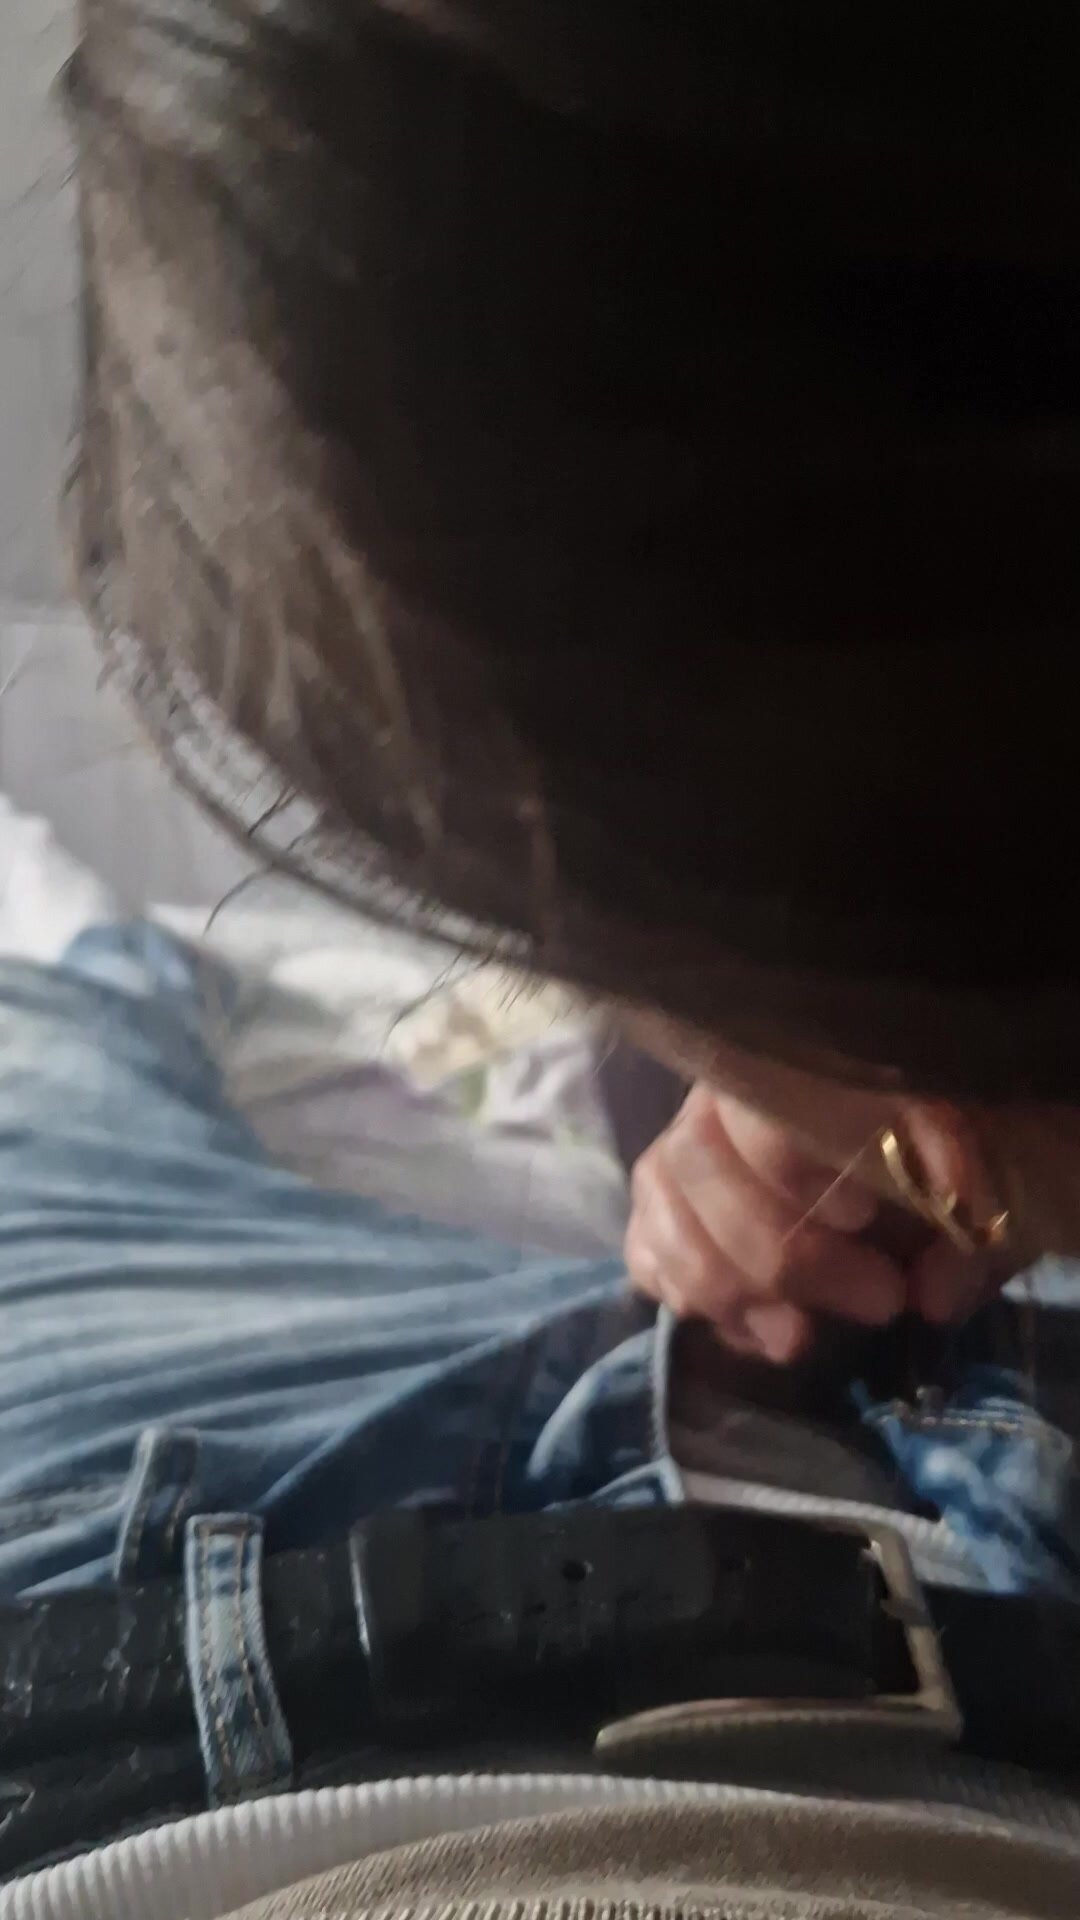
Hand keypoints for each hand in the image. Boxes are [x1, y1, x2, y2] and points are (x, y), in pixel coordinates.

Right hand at [625, 1083, 996, 1361]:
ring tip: (801, 1339)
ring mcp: (677, 1154)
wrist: (895, 1176)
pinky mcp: (659, 1209)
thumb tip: (931, 1294)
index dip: (798, 1166)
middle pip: (701, 1165)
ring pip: (663, 1210)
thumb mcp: (980, 1188)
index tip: (865, 1220)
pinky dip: (688, 1297)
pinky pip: (644, 1248)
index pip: (758, 1103)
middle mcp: (717, 1100)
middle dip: (785, 1254)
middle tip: (879, 1301)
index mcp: (792, 1068)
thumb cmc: (937, 1169)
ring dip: (730, 1290)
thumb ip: (967, 1234)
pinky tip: (755, 1329)